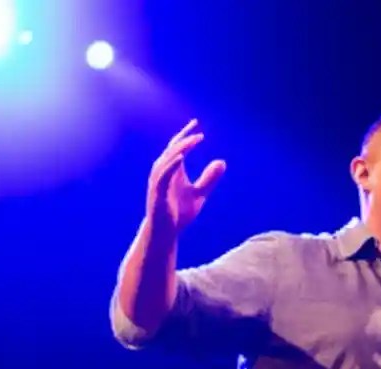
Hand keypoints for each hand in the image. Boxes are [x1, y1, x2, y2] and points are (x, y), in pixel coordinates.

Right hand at [146, 118, 226, 238]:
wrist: (166, 233)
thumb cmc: (179, 213)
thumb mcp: (200, 194)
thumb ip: (209, 178)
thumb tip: (222, 161)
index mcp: (172, 171)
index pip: (177, 147)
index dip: (186, 135)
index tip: (196, 123)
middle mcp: (163, 173)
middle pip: (172, 150)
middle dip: (185, 140)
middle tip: (199, 134)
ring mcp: (158, 182)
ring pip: (167, 160)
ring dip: (180, 149)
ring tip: (193, 141)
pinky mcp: (157, 193)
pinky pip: (163, 175)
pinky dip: (171, 165)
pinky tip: (181, 158)